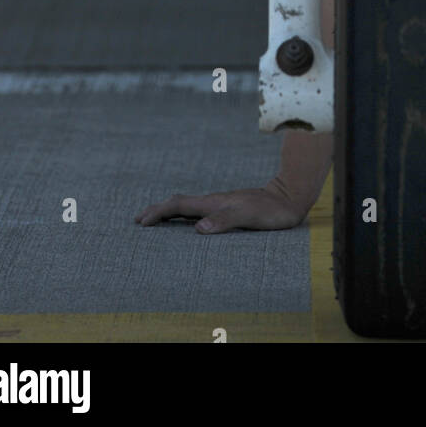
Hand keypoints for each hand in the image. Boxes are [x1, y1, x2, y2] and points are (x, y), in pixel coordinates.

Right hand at [134, 179, 306, 233]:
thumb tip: (197, 229)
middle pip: (179, 204)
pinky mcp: (227, 209)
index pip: (180, 206)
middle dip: (157, 211)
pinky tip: (186, 223)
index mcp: (214, 203)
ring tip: (154, 221)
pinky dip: (184, 216)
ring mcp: (220, 204)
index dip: (159, 213)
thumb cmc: (270, 210)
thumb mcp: (248, 216)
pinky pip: (198, 211)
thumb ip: (224, 221)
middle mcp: (214, 202)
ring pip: (187, 207)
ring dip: (168, 213)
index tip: (142, 222)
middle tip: (138, 220)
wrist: (288, 197)